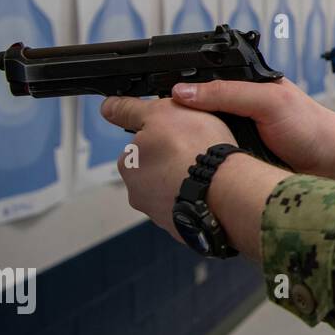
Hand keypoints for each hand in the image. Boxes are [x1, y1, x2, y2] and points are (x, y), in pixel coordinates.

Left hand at [101, 96, 237, 238]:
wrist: (225, 188)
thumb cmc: (194, 149)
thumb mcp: (160, 112)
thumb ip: (130, 109)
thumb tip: (109, 107)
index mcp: (128, 165)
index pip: (140, 147)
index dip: (162, 137)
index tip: (179, 136)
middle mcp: (138, 193)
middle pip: (155, 171)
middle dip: (172, 162)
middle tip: (195, 152)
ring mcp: (160, 213)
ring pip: (172, 191)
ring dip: (186, 183)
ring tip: (207, 172)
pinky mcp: (183, 228)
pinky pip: (189, 208)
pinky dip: (198, 200)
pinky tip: (211, 190)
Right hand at [168, 77, 334, 175]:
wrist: (331, 163)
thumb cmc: (310, 126)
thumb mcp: (268, 101)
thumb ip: (229, 93)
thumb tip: (183, 92)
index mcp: (241, 83)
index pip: (197, 81)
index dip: (174, 91)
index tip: (152, 104)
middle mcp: (235, 106)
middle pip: (191, 111)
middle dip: (176, 121)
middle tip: (157, 131)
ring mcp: (235, 132)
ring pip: (198, 136)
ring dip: (188, 144)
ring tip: (172, 151)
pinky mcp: (238, 156)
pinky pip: (211, 157)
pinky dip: (203, 163)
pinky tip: (194, 168)